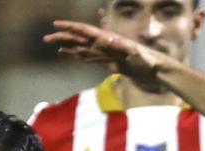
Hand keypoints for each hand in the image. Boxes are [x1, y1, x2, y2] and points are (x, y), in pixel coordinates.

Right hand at [45, 20, 174, 86]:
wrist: (159, 71)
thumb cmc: (152, 63)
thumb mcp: (138, 55)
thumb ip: (124, 47)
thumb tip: (106, 39)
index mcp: (110, 40)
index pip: (86, 32)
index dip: (71, 28)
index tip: (56, 25)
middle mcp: (107, 44)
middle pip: (80, 39)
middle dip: (63, 37)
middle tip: (45, 38)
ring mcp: (108, 53)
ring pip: (83, 47)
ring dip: (68, 46)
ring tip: (53, 45)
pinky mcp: (111, 62)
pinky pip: (91, 58)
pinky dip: (79, 56)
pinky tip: (71, 55)